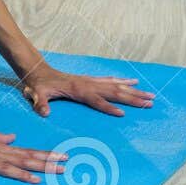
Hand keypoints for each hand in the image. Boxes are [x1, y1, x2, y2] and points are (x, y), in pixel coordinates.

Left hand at [22, 64, 154, 116]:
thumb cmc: (38, 86)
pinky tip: (133, 81)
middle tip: (150, 103)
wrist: (38, 71)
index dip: (108, 107)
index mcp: (77, 90)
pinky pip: (110, 80)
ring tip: (149, 95)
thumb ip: (40, 103)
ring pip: (116, 85)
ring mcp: (90, 81)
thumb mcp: (36, 94)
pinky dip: (123, 80)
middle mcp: (88, 84)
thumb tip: (44, 112)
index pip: (96, 100)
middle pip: (114, 92)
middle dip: (132, 98)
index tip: (122, 114)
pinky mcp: (90, 80)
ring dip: (133, 91)